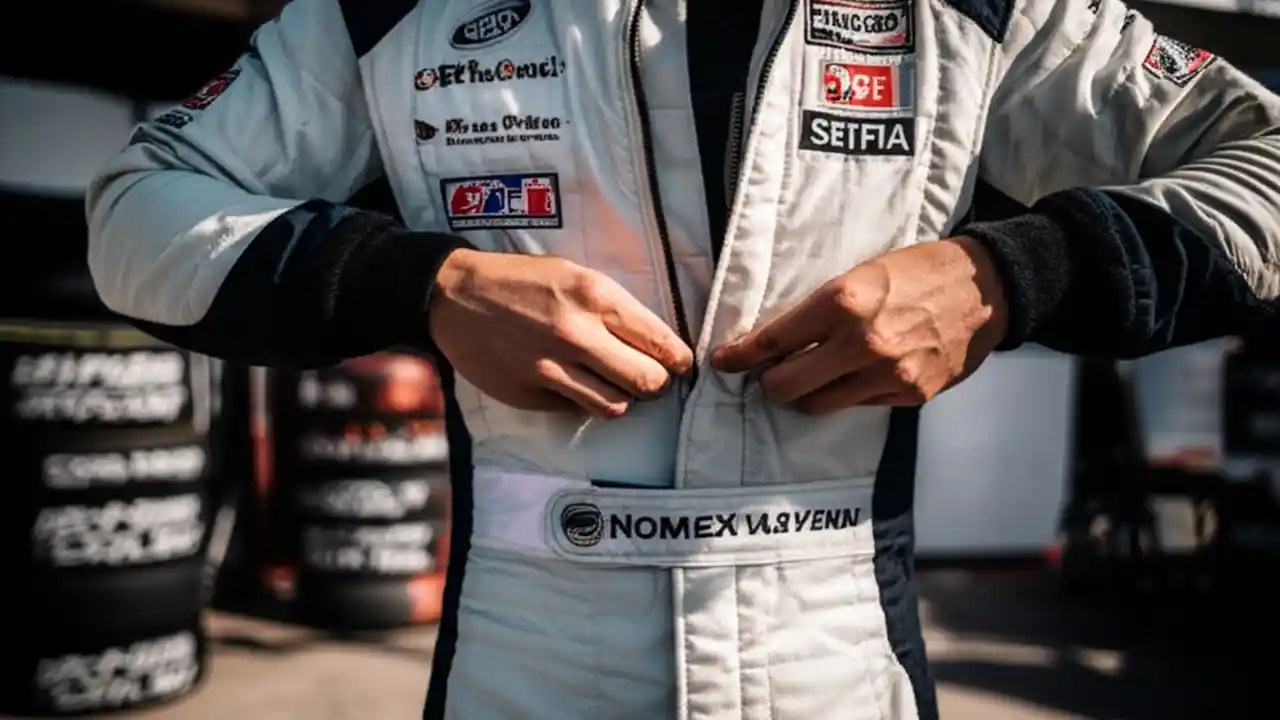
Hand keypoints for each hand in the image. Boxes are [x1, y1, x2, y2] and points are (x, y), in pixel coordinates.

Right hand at [427, 249, 692, 418]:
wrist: (455, 294)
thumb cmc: (522, 281)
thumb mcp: (575, 274)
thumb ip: (615, 308)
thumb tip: (655, 344)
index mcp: (595, 297)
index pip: (661, 343)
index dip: (679, 360)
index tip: (680, 364)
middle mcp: (576, 334)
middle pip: (647, 382)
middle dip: (657, 384)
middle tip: (650, 378)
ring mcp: (550, 369)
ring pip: (615, 406)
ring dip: (623, 399)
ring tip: (615, 385)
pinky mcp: (529, 394)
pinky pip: (575, 410)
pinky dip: (581, 402)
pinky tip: (573, 383)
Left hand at [710, 237, 1007, 413]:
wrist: (985, 288)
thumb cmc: (918, 271)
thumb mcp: (861, 273)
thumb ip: (820, 309)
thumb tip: (775, 341)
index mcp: (843, 301)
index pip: (772, 342)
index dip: (740, 356)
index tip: (723, 361)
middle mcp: (862, 343)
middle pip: (785, 387)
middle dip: (770, 382)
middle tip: (770, 373)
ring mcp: (888, 374)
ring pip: (817, 404)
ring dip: (805, 393)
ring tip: (811, 375)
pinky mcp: (909, 396)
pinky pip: (857, 405)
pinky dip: (847, 393)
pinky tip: (857, 374)